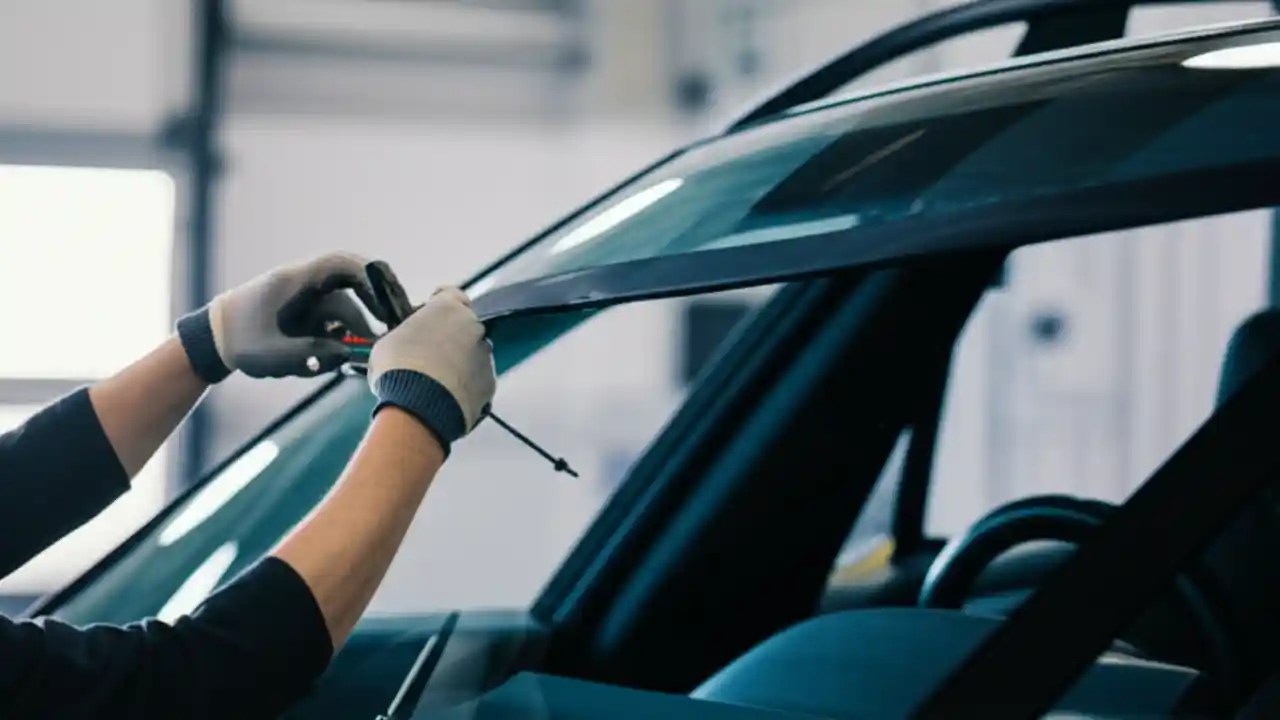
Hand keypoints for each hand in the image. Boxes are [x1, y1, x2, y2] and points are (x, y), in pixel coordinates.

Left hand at [178, 252, 395, 381]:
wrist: (212, 343)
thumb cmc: (238, 343)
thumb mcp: (270, 354)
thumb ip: (310, 355)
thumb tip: (347, 354)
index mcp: (295, 281)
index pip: (340, 264)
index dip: (369, 275)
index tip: (386, 298)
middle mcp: (304, 286)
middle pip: (350, 286)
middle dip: (372, 306)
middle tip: (391, 327)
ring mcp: (306, 300)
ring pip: (342, 310)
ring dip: (353, 331)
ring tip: (358, 355)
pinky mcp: (306, 316)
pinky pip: (332, 323)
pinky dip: (339, 338)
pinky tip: (334, 358)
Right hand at [368, 287, 495, 452]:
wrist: (418, 407)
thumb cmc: (398, 369)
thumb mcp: (389, 341)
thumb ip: (407, 334)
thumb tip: (407, 343)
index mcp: (448, 308)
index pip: (452, 295)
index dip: (441, 304)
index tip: (433, 312)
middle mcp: (474, 326)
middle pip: (465, 326)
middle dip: (451, 337)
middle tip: (430, 354)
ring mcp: (485, 355)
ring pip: (474, 354)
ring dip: (461, 362)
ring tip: (437, 382)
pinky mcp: (490, 383)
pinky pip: (478, 380)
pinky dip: (467, 385)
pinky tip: (448, 396)